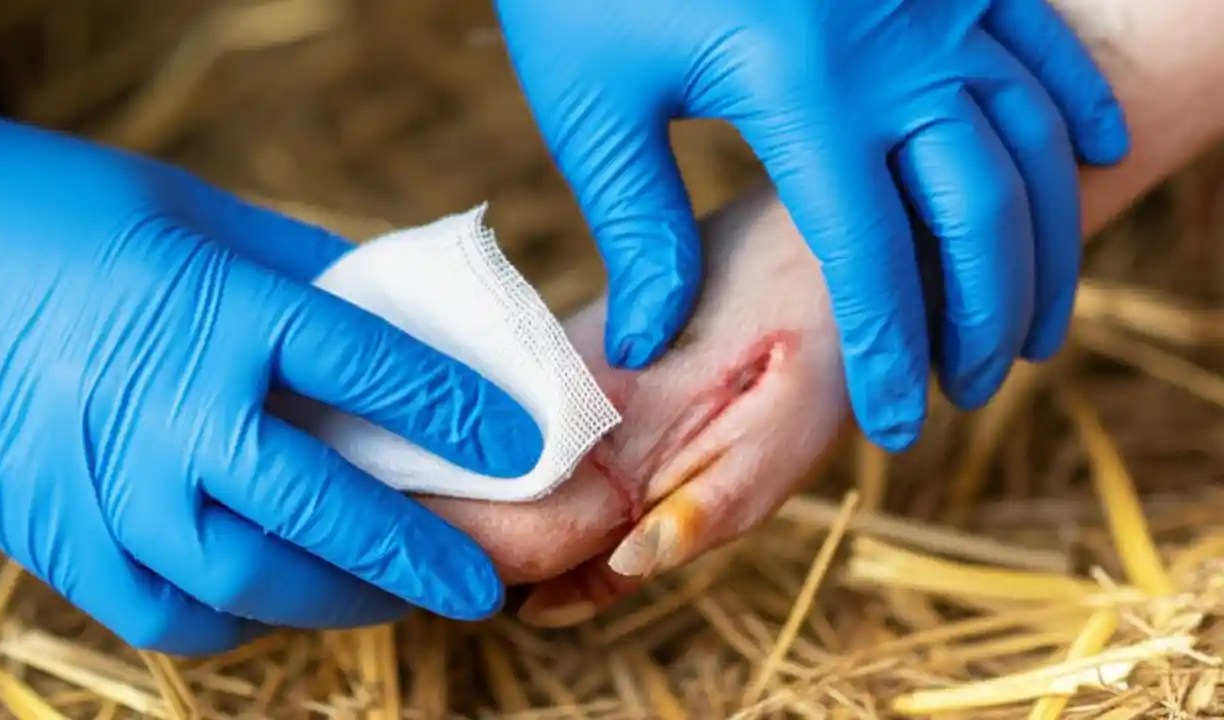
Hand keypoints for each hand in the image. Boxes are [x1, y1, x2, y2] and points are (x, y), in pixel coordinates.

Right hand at [0, 101, 542, 654]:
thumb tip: (404, 324)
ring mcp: (110, 483)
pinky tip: (274, 602)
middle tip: (482, 588)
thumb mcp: (204, 217)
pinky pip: (165, 611)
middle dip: (416, 554)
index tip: (521, 447)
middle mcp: (172, 407)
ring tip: (392, 600)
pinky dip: (234, 619)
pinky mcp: (59, 532)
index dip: (458, 412)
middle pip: (322, 506)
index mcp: (221, 310)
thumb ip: (306, 275)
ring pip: (249, 577)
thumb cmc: (71, 217)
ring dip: (336, 599)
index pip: (373, 370)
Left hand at [496, 0, 1128, 449]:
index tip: (900, 427)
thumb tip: (655, 336)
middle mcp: (892, 41)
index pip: (870, 257)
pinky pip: (1036, 39)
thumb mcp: (593, 102)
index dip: (892, 353)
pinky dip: (1074, 105)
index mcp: (802, 85)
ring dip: (1048, 235)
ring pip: (1033, 131)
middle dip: (990, 312)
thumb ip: (636, 226)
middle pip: (983, 205)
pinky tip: (1095, 157)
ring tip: (1039, 321)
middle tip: (978, 388)